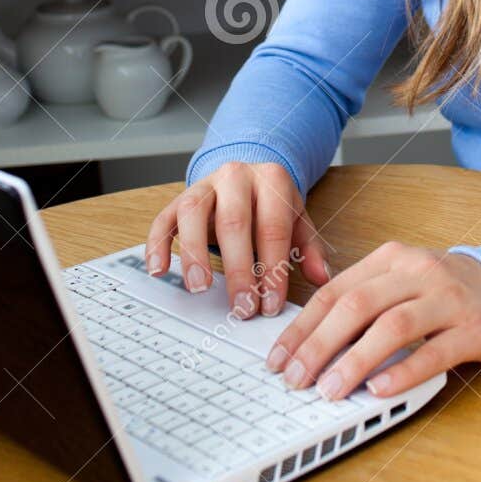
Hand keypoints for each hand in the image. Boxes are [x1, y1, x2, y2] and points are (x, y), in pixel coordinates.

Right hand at [143, 160, 330, 317]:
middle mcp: (236, 176)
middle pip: (233, 222)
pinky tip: (159, 270)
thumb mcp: (297, 219)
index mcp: (271, 179)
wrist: (247, 175)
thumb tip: (323, 277)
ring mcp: (205, 186)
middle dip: (238, 269)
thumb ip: (309, 248)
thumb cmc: (272, 205)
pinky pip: (164, 218)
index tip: (270, 304)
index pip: (273, 227)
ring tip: (200, 288)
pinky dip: (158, 244)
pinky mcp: (179, 198)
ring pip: (193, 213)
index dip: (272, 268)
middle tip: (242, 306)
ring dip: (194, 253)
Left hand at [264, 240, 480, 398]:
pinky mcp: (473, 329)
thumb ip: (363, 302)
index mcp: (391, 259)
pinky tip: (378, 390)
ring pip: (393, 326)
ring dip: (355, 361)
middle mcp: (418, 272)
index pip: (335, 291)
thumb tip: (308, 343)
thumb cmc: (444, 293)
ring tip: (329, 390)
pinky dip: (402, 372)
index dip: (302, 327)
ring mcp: (448, 299)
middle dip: (319, 344)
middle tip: (295, 378)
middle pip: (357, 305)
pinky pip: (433, 352)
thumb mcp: (401, 283)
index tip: (278, 358)